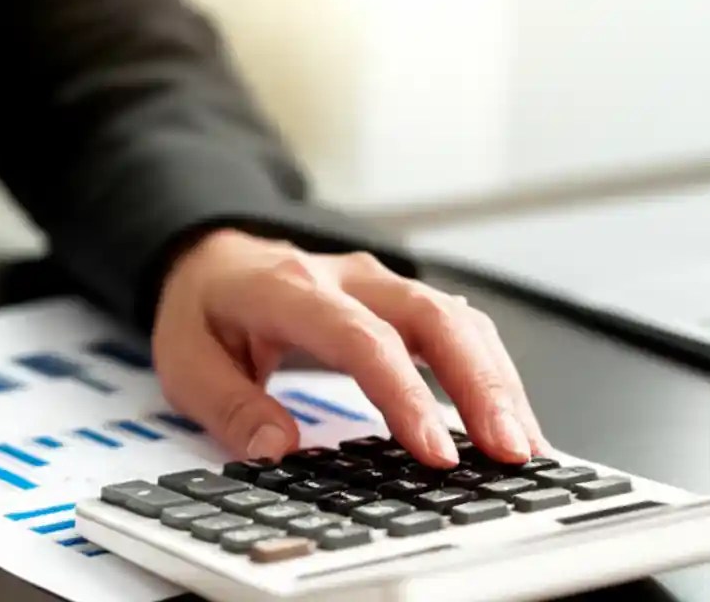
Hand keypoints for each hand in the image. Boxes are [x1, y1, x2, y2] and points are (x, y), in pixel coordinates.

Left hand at [152, 229, 547, 467]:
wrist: (209, 260)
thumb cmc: (203, 310)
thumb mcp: (184, 359)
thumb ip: (227, 404)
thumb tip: (275, 448)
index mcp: (287, 290)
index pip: (359, 337)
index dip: (404, 392)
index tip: (435, 449)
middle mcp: (344, 279)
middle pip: (431, 316)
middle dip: (479, 383)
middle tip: (508, 450)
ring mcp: (377, 285)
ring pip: (457, 318)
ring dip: (497, 381)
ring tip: (525, 447)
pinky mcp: (397, 301)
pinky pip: (457, 327)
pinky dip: (489, 371)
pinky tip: (508, 419)